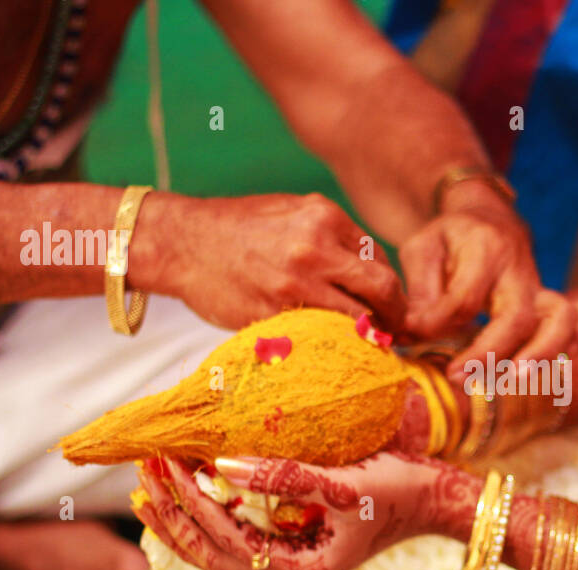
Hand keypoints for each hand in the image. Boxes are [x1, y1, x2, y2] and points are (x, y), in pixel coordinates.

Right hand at [131, 192, 405, 330]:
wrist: (182, 243)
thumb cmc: (238, 227)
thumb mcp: (292, 211)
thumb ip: (333, 235)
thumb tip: (371, 269)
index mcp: (324, 217)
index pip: (380, 260)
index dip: (390, 288)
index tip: (389, 305)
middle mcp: (315, 249)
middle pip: (383, 290)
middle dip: (396, 315)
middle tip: (395, 331)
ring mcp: (295, 285)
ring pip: (357, 320)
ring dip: (368, 336)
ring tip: (367, 345)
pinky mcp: (275, 316)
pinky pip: (320, 338)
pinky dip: (332, 346)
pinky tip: (332, 349)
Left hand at [133, 454, 479, 569]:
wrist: (436, 498)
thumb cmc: (398, 490)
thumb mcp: (343, 483)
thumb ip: (282, 476)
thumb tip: (222, 464)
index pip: (227, 540)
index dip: (192, 503)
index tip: (168, 464)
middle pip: (210, 556)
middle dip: (173, 516)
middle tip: (144, 473)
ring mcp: (288, 565)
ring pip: (217, 552)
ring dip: (183, 519)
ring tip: (150, 486)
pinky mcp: (291, 547)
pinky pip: (235, 540)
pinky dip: (207, 519)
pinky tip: (189, 493)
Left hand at [398, 182, 577, 376]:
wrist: (491, 220)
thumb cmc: (452, 239)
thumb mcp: (424, 248)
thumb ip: (420, 289)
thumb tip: (417, 330)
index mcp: (486, 250)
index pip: (466, 298)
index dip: (438, 323)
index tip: (414, 333)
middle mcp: (520, 271)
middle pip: (517, 317)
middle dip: (489, 353)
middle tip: (458, 377)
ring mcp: (541, 290)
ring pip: (560, 321)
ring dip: (540, 356)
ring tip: (513, 381)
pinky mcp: (550, 306)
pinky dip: (577, 344)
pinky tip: (557, 366)